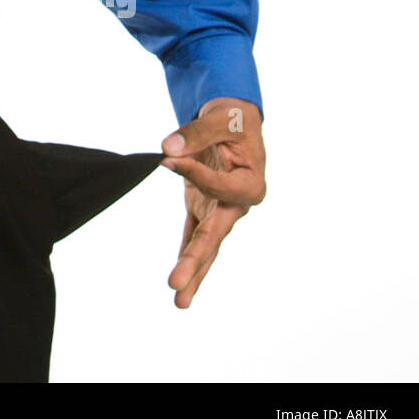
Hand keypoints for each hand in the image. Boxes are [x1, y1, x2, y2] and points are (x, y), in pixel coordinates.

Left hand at [160, 96, 265, 307]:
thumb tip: (167, 149)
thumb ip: (196, 134)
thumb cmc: (232, 120)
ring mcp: (221, 211)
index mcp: (251, 184)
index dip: (194, 173)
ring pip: (205, 244)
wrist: (233, 122)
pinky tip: (180, 282)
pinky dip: (184, 253)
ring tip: (179, 300)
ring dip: (190, 269)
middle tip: (175, 284)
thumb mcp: (220, 119)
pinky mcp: (204, 208)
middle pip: (215, 235)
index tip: (168, 157)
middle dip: (194, 260)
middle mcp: (238, 205)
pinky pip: (194, 234)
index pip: (218, 187)